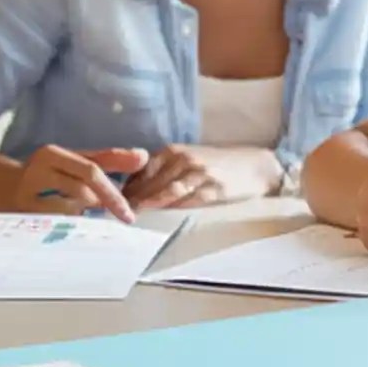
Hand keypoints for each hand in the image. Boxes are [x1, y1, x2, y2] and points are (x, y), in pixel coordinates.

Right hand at [14, 145, 148, 221]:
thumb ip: (109, 159)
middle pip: (81, 190)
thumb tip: (143, 156)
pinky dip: (68, 228)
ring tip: (86, 216)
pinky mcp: (18, 217)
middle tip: (123, 218)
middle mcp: (36, 171)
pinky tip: (72, 229)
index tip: (130, 211)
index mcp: (52, 154)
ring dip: (84, 216)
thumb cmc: (45, 175)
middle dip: (106, 204)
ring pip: (68, 210)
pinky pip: (53, 226)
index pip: (92, 170)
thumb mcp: (75, 162)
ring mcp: (24, 195)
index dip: (113, 191)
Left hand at [123, 145, 281, 209]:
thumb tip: (137, 188)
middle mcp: (183, 159)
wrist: (256, 166)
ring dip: (147, 203)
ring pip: (166, 189)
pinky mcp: (213, 188)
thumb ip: (165, 171)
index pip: (141, 169)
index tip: (111, 201)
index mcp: (174, 151)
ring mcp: (198, 173)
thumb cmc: (221, 164)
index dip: (126, 186)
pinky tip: (160, 214)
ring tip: (132, 214)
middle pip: (150, 181)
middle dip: (131, 197)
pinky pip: (188, 198)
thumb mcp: (190, 159)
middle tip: (114, 212)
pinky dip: (172, 206)